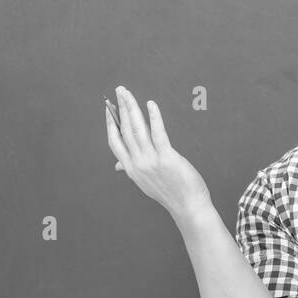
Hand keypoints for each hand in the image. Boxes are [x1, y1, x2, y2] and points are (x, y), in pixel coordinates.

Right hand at [105, 85, 211, 223]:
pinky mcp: (167, 158)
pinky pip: (158, 133)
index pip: (114, 142)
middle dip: (120, 108)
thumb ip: (131, 170)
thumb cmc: (170, 192)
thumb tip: (118, 165)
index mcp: (130, 169)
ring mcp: (151, 161)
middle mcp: (137, 164)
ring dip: (131, 108)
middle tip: (119, 91)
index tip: (109, 109)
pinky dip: (154, 117)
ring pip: (137, 129)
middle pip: (124, 130)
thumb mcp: (146, 183)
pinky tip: (150, 105)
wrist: (188, 207)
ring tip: (127, 93)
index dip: (111, 124)